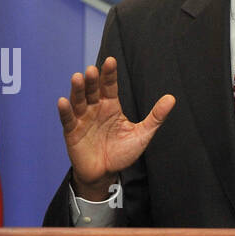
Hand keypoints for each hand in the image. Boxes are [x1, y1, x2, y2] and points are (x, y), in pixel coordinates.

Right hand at [57, 57, 174, 197]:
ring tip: (77, 78)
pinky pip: (68, 120)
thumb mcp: (141, 134)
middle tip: (92, 70)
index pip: (109, 86)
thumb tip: (172, 98)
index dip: (109, 74)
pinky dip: (65, 111)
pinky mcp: (72, 132)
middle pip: (92, 90)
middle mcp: (95, 108)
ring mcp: (82, 119)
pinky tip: (62, 101)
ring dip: (77, 90)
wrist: (105, 174)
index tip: (110, 61)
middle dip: (92, 80)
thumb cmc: (122, 153)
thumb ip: (155, 117)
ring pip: (78, 101)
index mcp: (111, 106)